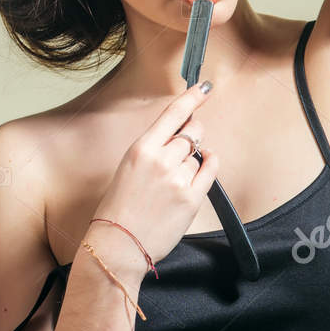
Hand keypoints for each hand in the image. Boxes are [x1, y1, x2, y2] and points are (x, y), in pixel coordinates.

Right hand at [87, 81, 219, 283]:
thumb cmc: (119, 208)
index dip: (191, 98)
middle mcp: (161, 160)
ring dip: (193, 159)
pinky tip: (204, 164)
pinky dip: (210, 163)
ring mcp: (178, 179)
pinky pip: (210, 170)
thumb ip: (155, 150)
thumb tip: (183, 137)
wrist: (119, 244)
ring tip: (174, 178)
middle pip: (192, 133)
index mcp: (141, 149)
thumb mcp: (128, 168)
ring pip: (199, 154)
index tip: (204, 87)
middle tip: (188, 143)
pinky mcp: (192, 198)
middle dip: (194, 134)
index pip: (173, 115)